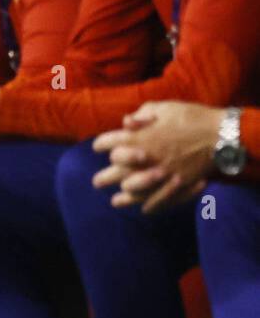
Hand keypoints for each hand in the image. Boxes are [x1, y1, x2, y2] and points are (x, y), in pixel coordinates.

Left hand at [92, 101, 220, 213]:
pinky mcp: (177, 184)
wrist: (221, 134)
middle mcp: (145, 158)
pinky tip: (144, 209)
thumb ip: (141, 115)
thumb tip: (126, 122)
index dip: (100, 145)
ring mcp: (161, 173)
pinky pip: (159, 200)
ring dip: (123, 197)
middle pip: (116, 171)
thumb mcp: (162, 108)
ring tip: (115, 202)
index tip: (98, 148)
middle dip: (104, 178)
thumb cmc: (190, 117)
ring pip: (134, 190)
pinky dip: (150, 206)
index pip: (108, 143)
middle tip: (97, 182)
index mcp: (138, 137)